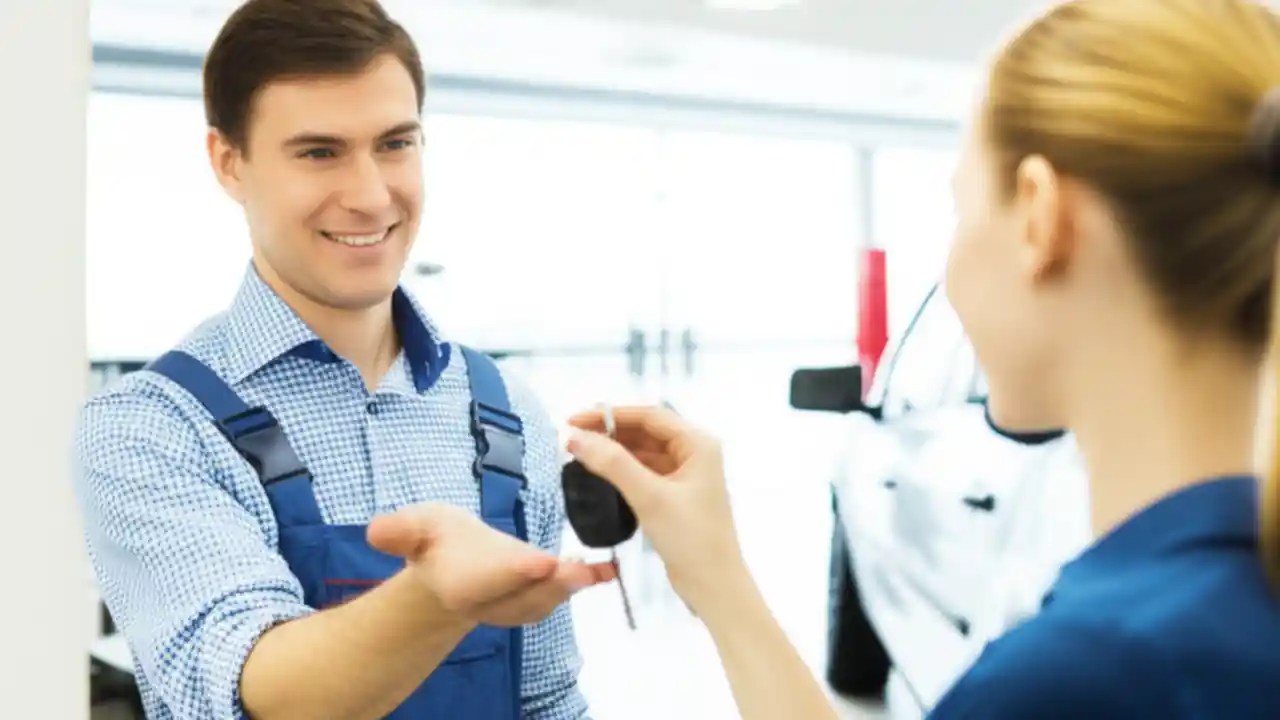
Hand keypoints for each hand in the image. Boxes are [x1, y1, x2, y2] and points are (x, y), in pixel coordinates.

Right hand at [368, 503, 615, 626]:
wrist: (446, 572)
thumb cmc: (433, 543)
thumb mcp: (414, 528)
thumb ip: (400, 532)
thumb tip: (375, 531)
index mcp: (463, 583)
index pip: (490, 580)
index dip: (514, 573)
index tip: (539, 562)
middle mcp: (493, 599)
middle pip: (526, 595)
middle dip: (554, 585)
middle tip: (581, 571)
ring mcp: (517, 602)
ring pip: (548, 599)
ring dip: (574, 587)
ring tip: (600, 571)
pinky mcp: (536, 596)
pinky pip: (561, 592)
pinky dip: (585, 584)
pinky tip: (608, 570)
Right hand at [566, 406, 750, 613]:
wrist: (713, 586)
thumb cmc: (690, 538)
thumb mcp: (650, 497)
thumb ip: (612, 463)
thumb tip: (575, 437)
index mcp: (698, 444)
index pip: (649, 416)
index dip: (610, 414)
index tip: (575, 420)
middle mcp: (695, 453)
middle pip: (646, 431)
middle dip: (609, 432)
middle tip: (572, 437)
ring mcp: (685, 475)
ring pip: (643, 452)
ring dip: (614, 451)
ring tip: (579, 452)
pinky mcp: (675, 495)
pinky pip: (644, 472)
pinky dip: (621, 470)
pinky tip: (598, 473)